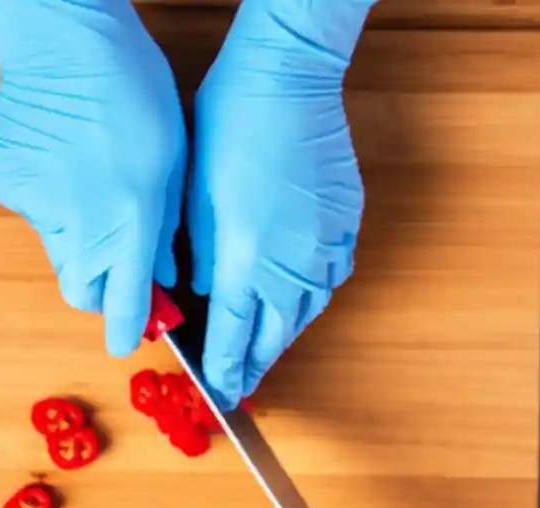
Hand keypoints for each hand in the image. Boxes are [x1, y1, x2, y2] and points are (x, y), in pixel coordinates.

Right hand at [0, 0, 185, 356]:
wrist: (65, 41)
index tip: (128, 342)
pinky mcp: (8, 187)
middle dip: (100, 290)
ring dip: (79, 236)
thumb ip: (166, 225)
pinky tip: (66, 163)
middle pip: (82, 290)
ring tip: (94, 184)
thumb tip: (162, 272)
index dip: (128, 329)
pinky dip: (52, 202)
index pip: (125, 303)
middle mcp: (78, 227)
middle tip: (119, 269)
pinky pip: (35, 213)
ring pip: (59, 248)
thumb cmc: (131, 88)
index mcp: (127, 223)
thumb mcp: (171, 161)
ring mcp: (36, 208)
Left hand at [188, 0, 374, 407]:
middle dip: (257, 364)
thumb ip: (200, 259)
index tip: (220, 393)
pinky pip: (332, 277)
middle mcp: (292, 268)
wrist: (284, 83)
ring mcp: (326, 248)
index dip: (226, 371)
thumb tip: (202, 290)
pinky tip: (299, 297)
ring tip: (267, 348)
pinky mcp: (347, 225)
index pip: (234, 338)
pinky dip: (311, 296)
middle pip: (277, 336)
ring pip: (308, 312)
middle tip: (243, 385)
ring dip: (285, 333)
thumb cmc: (228, 130)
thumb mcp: (193, 202)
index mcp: (246, 265)